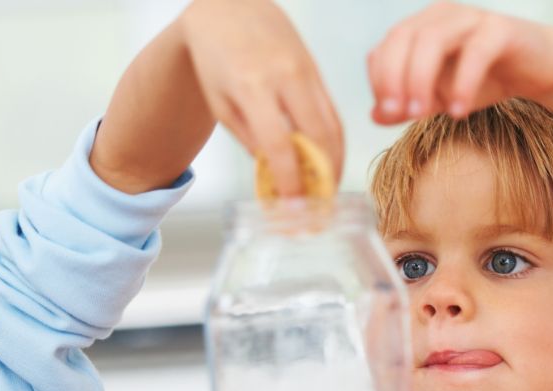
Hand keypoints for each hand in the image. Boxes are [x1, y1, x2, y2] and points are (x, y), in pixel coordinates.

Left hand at [179, 0, 342, 195]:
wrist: (229, 7)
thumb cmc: (216, 58)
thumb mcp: (221, 102)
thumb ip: (249, 138)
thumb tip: (278, 173)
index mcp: (252, 86)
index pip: (280, 143)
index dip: (291, 180)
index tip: (294, 207)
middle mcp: (285, 76)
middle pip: (318, 136)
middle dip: (323, 178)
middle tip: (320, 208)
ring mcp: (305, 71)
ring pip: (333, 125)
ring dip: (336, 164)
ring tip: (328, 192)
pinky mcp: (316, 70)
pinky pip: (333, 112)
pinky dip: (335, 142)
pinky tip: (330, 163)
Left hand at [367, 2, 552, 124]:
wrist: (539, 69)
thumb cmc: (483, 80)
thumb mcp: (440, 98)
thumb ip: (409, 106)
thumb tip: (374, 116)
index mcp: (420, 27)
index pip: (384, 48)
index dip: (379, 80)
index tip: (387, 114)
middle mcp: (441, 15)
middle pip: (402, 39)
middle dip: (394, 78)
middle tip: (399, 115)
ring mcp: (471, 17)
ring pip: (432, 40)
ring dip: (420, 79)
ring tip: (422, 115)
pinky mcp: (501, 29)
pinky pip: (475, 52)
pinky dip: (462, 83)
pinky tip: (458, 112)